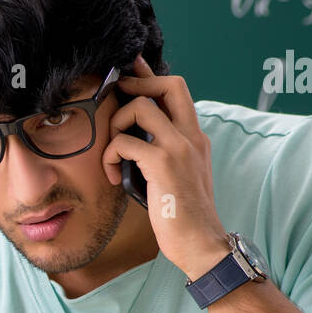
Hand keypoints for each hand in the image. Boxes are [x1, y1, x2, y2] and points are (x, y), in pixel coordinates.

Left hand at [101, 56, 228, 279]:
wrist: (201, 244)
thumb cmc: (182, 215)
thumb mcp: (176, 176)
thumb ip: (161, 153)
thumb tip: (131, 139)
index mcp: (194, 138)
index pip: (176, 91)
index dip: (150, 75)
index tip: (129, 68)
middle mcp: (191, 136)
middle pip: (168, 84)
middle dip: (136, 83)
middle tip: (116, 98)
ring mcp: (179, 148)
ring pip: (140, 107)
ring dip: (116, 126)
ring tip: (113, 153)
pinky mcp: (164, 165)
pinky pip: (124, 142)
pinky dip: (110, 156)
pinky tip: (112, 176)